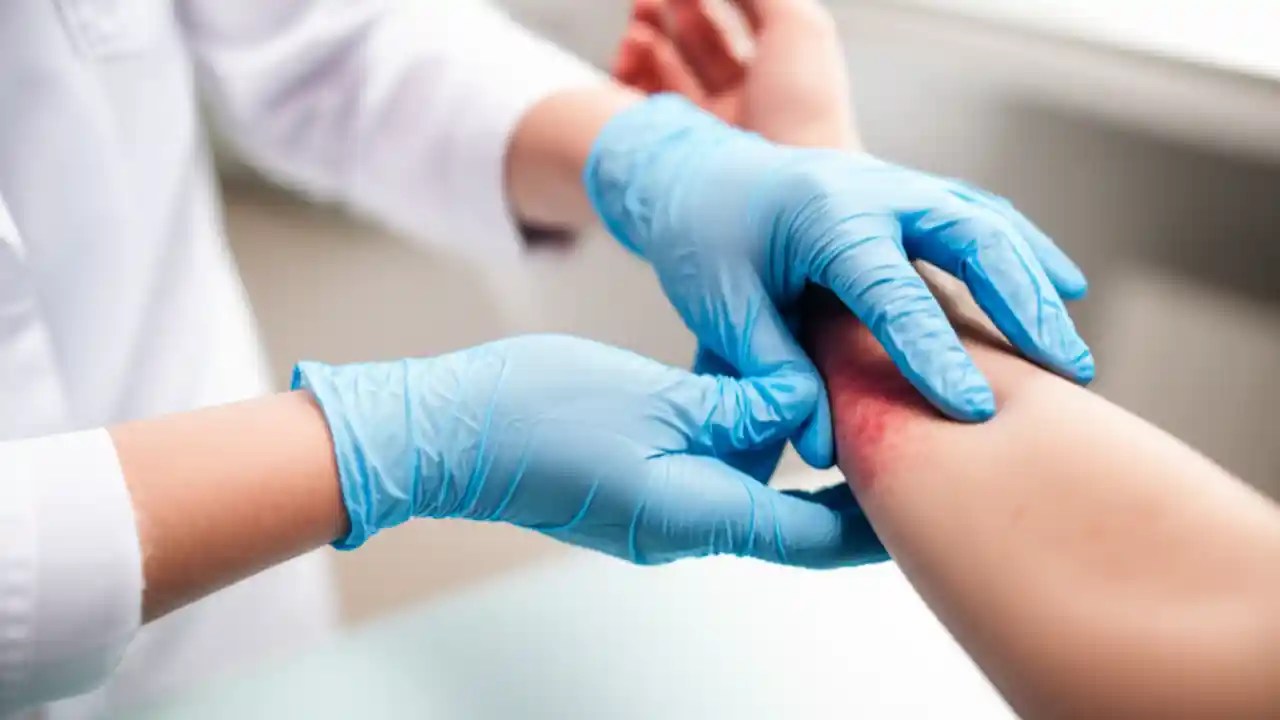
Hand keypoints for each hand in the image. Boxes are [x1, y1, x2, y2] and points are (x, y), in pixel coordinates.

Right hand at [293, 336, 883, 566]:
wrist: (447, 434)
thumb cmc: (535, 418)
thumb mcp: (651, 400)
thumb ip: (736, 405)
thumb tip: (798, 403)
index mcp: (698, 515)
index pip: (817, 535)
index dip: (881, 517)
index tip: (936, 489)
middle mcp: (685, 526)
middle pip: (791, 513)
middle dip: (844, 478)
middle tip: (896, 421)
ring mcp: (656, 511)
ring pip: (749, 486)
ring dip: (790, 449)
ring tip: (836, 390)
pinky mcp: (633, 488)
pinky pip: (706, 470)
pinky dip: (741, 438)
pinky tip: (754, 391)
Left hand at [584, 97, 1091, 467]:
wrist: (700, 175)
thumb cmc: (704, 240)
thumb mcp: (720, 307)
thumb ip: (771, 370)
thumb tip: (824, 446)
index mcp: (824, 214)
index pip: (892, 290)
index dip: (933, 352)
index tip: (972, 410)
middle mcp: (875, 189)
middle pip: (971, 238)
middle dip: (1022, 306)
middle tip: (1067, 373)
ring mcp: (900, 186)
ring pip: (990, 224)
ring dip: (1037, 282)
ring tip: (1074, 354)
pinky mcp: (912, 197)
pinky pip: (984, 218)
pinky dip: (1026, 252)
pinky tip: (1064, 289)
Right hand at [614, 0, 854, 147]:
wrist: (787, 187)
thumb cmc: (803, 106)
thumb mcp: (797, 25)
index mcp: (780, 66)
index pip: (741, 15)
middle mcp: (747, 98)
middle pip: (702, 40)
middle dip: (673, 8)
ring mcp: (712, 126)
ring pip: (670, 70)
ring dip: (648, 37)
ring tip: (636, 22)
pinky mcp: (680, 150)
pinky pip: (647, 105)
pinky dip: (632, 73)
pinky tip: (629, 52)